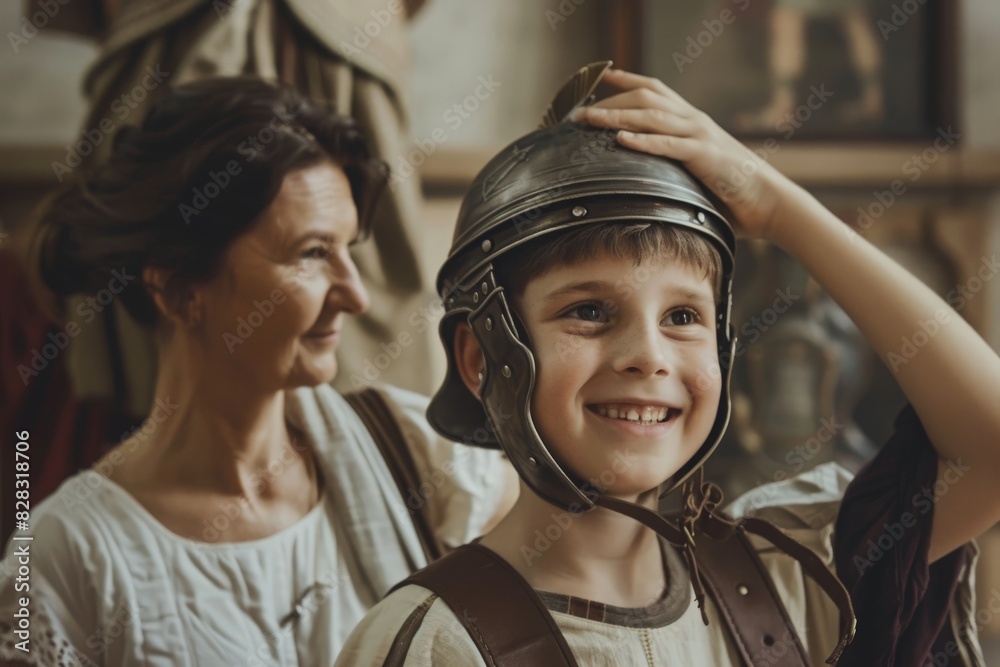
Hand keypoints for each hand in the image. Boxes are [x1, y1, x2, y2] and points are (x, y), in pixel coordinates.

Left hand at [576, 69, 791, 240]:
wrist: (768, 202)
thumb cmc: (732, 192)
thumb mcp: (696, 170)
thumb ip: (672, 165)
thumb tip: (642, 176)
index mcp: (692, 120)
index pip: (654, 89)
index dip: (625, 80)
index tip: (599, 76)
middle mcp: (694, 120)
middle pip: (645, 97)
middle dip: (609, 101)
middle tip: (579, 112)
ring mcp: (700, 135)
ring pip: (652, 115)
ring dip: (617, 116)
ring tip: (589, 120)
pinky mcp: (705, 155)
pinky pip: (669, 145)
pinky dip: (643, 141)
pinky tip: (622, 139)